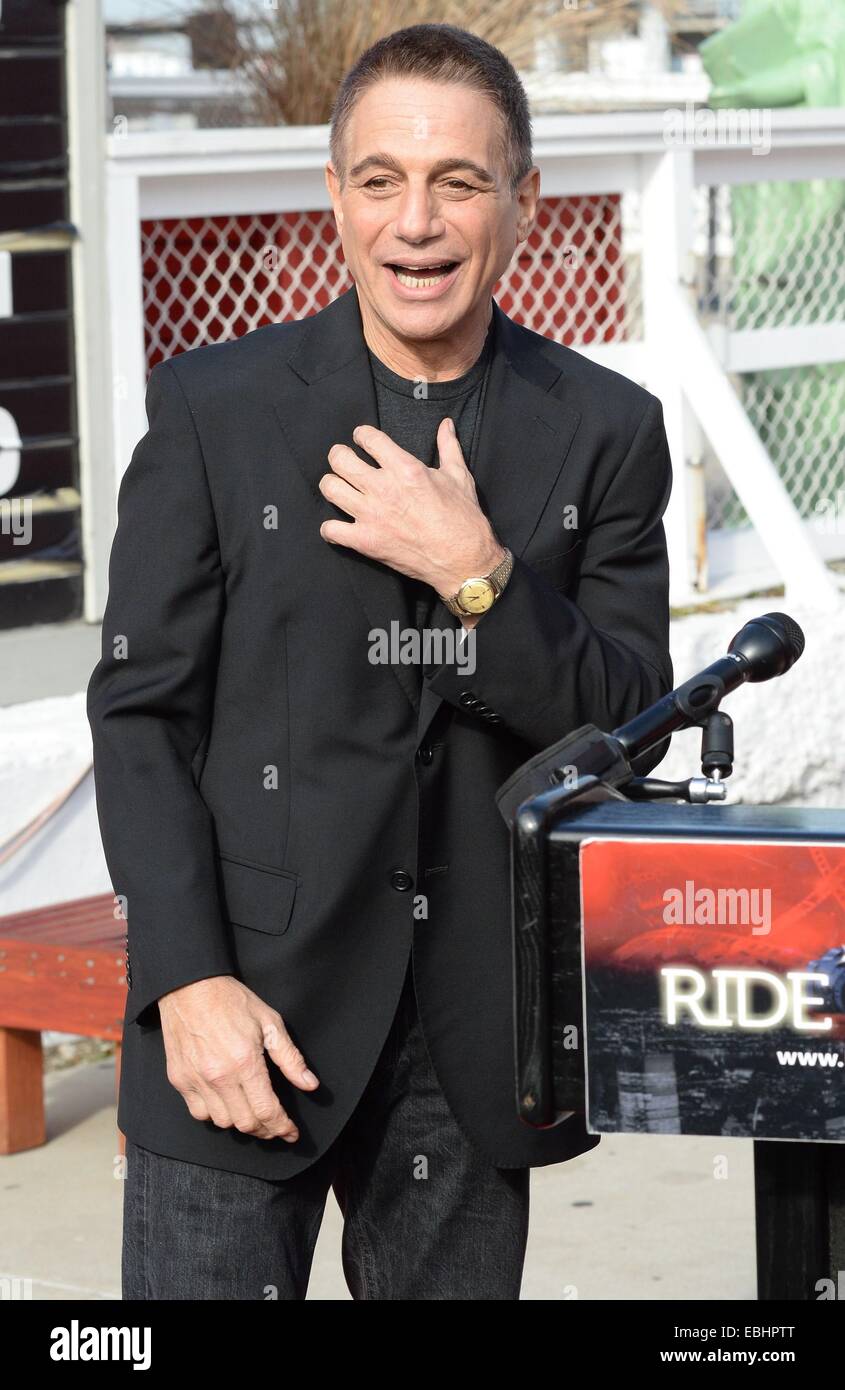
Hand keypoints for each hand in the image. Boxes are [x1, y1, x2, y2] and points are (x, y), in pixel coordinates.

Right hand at [158, 975, 318, 1141]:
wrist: (189, 987)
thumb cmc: (231, 1001)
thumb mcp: (270, 1022)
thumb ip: (290, 1058)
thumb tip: (310, 1084)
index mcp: (245, 1062)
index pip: (267, 1112)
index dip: (282, 1128)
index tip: (291, 1133)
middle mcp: (219, 1077)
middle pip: (246, 1123)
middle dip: (266, 1130)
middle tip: (276, 1126)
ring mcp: (196, 1080)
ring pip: (222, 1123)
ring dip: (242, 1124)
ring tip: (254, 1115)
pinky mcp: (179, 1080)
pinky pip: (199, 1113)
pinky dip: (215, 1116)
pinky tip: (227, 1104)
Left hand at [318, 419, 505, 597]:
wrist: (464, 560)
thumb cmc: (463, 518)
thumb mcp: (458, 476)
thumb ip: (448, 446)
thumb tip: (446, 424)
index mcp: (405, 469)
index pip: (368, 438)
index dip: (361, 435)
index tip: (361, 439)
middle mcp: (384, 489)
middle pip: (340, 459)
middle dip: (340, 456)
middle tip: (345, 461)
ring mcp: (372, 516)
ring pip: (330, 489)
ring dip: (332, 486)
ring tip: (341, 489)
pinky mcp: (366, 541)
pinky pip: (330, 530)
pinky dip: (330, 529)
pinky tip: (340, 527)